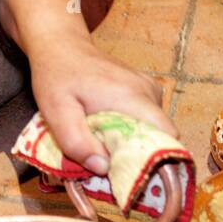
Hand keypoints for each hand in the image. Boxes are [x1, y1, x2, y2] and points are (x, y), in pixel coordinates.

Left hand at [26, 34, 176, 175]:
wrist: (62, 47)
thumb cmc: (57, 77)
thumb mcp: (56, 112)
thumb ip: (76, 142)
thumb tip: (103, 168)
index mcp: (130, 97)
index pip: (166, 136)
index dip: (156, 160)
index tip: (133, 174)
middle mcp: (147, 91)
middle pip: (162, 136)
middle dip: (141, 155)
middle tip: (112, 164)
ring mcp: (149, 88)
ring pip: (155, 129)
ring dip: (135, 142)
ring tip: (107, 143)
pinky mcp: (146, 89)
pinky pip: (149, 119)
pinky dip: (134, 130)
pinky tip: (110, 128)